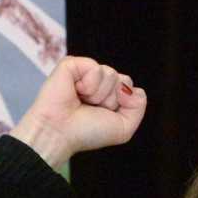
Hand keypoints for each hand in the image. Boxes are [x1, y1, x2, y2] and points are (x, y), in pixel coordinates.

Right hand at [9, 56, 145, 169]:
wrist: (60, 132)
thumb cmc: (87, 133)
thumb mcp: (123, 128)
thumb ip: (138, 107)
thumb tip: (136, 88)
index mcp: (108, 94)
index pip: (129, 87)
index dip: (122, 103)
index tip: (103, 115)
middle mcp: (97, 82)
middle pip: (124, 80)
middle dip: (112, 99)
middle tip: (91, 108)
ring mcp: (84, 72)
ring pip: (111, 73)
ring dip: (99, 94)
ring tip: (82, 101)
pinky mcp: (71, 64)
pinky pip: (95, 68)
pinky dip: (88, 85)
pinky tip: (75, 92)